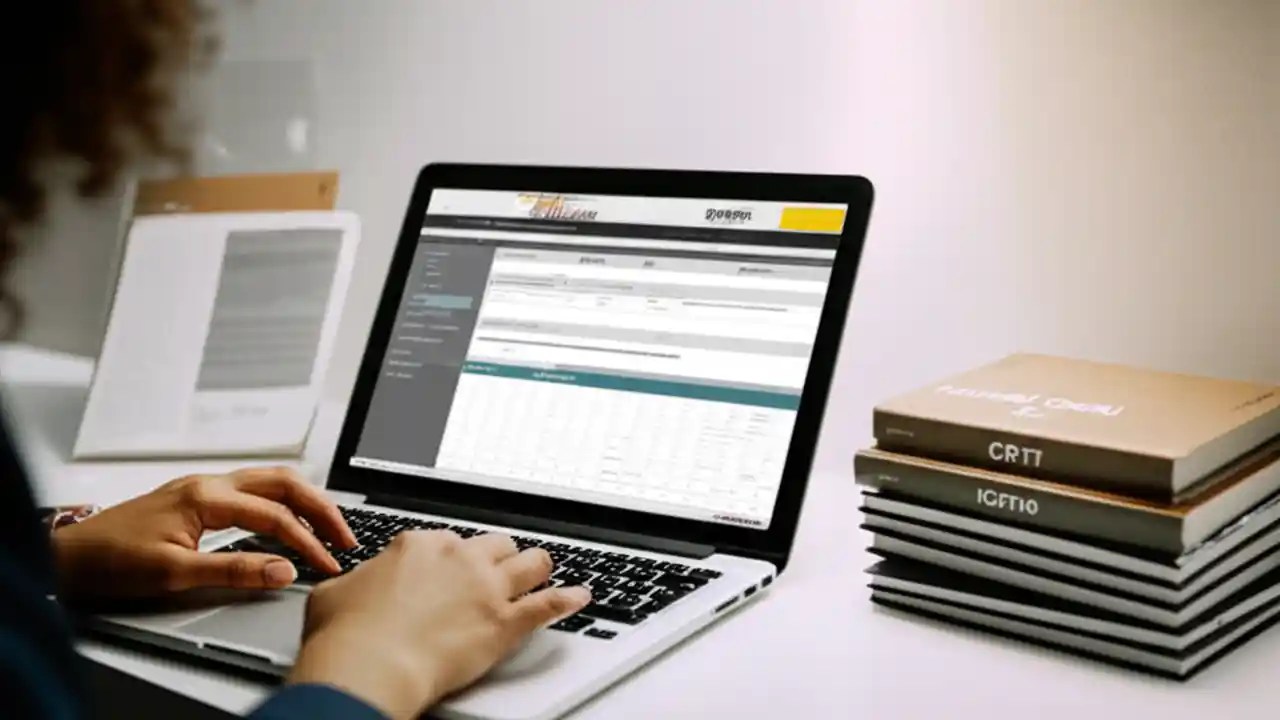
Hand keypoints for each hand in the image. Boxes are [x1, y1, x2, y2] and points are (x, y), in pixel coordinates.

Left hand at [51, 467, 356, 601]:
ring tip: (327, 527)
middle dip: (320, 507)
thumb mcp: (174, 573)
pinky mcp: (198, 499)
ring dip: (304, 501)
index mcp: (206, 496)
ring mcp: (203, 488)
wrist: (69, 555)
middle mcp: (209, 484)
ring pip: (270, 481)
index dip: (308, 542)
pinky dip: (282, 503)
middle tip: (345, 535)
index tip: (328, 564)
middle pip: (283, 482)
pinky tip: (288, 522)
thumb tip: (282, 570)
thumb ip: (233, 570)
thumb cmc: (110, 560)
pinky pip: (253, 491)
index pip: (275, 515)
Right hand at [287, 530, 591, 719]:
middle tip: (496, 571)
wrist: (367, 667)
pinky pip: (549, 605)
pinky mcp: (504, 623)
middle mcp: (459, 558)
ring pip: (531, 563)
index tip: (452, 569)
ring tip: (542, 573)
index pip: (449, 541)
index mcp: (419, 545)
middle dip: (498, 557)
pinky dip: (567, 600)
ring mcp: (486, 589)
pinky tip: (579, 597)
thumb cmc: (346, 635)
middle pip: (496, 545)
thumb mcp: (335, 593)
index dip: (451, 558)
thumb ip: (355, 582)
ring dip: (537, 569)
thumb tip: (351, 586)